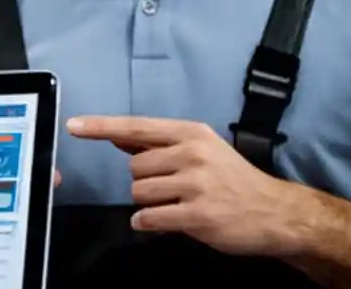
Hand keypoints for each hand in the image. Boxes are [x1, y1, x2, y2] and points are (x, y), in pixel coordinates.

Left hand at [67, 116, 309, 255]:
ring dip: (150, 203)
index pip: (137, 127)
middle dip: (145, 181)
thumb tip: (118, 136)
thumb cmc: (233, 180)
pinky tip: (166, 222)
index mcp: (190, 134)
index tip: (74, 126)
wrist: (275, 213)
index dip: (102, 126)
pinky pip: (150, 218)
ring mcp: (195, 185)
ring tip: (177, 205)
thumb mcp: (202, 150)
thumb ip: (160, 145)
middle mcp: (192, 154)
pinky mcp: (197, 215)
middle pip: (134, 167)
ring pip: (139, 192)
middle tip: (172, 189)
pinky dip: (149, 223)